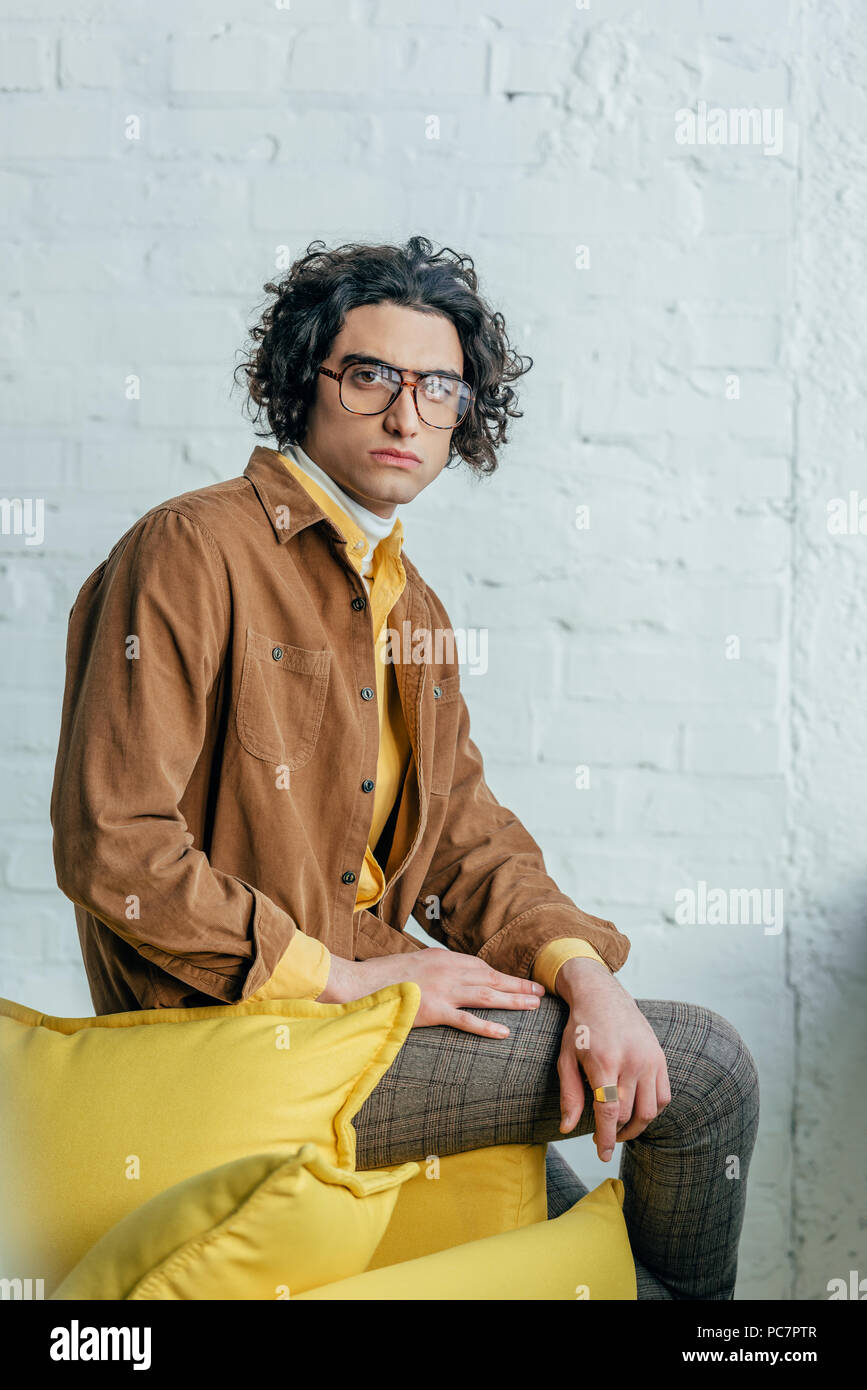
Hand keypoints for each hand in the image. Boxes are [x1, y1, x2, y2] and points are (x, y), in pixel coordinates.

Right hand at [318, 948, 543, 1037]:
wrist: (360, 983)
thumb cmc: (383, 977)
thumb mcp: (415, 965)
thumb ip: (436, 970)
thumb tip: (453, 979)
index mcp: (443, 958)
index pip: (481, 966)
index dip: (503, 975)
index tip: (520, 981)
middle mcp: (448, 970)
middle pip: (491, 978)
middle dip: (517, 985)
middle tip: (540, 991)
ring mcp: (442, 990)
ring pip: (486, 995)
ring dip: (513, 1000)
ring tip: (534, 1005)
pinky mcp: (434, 1010)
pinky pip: (466, 1019)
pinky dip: (487, 1025)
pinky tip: (505, 1031)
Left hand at [554, 958, 670, 1162]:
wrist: (603, 996)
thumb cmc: (580, 1027)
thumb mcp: (566, 1058)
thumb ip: (569, 1094)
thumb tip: (567, 1128)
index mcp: (605, 1061)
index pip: (609, 1110)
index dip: (605, 1137)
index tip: (601, 1154)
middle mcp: (631, 1061)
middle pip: (627, 1113)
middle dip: (614, 1132)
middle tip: (602, 1136)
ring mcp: (649, 1060)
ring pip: (649, 1110)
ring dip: (635, 1127)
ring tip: (619, 1129)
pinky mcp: (660, 1058)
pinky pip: (663, 1097)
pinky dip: (652, 1111)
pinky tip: (637, 1111)